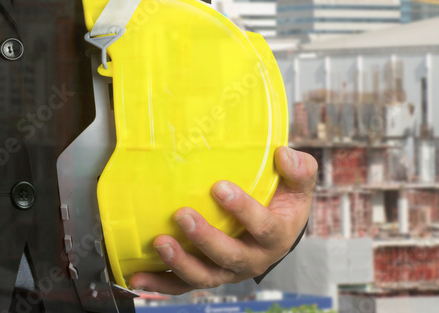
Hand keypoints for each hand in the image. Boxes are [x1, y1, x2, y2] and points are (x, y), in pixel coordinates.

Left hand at [128, 146, 316, 293]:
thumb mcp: (299, 185)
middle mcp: (253, 259)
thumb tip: (283, 154)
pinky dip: (161, 283)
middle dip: (205, 238)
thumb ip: (299, 169)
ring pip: (205, 276)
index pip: (263, 226)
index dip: (243, 210)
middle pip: (230, 255)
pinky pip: (185, 285)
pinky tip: (139, 275)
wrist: (278, 230)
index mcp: (277, 236)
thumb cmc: (285, 203)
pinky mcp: (209, 275)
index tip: (220, 187)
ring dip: (181, 263)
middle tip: (182, 215)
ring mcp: (229, 271)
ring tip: (160, 244)